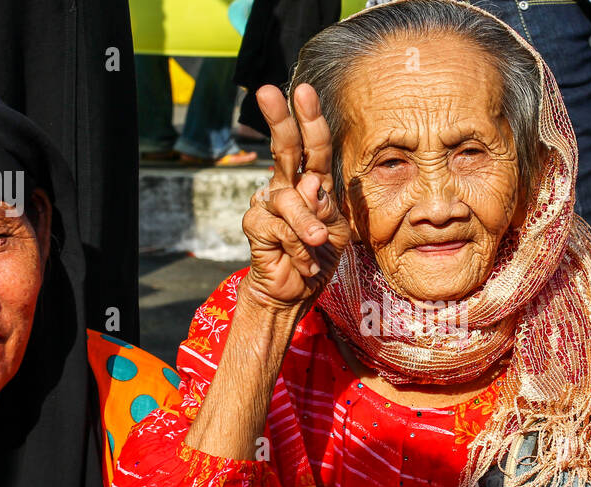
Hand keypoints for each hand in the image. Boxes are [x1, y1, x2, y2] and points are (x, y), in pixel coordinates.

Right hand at [240, 84, 352, 311]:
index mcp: (311, 182)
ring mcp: (268, 203)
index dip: (310, 120)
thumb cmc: (317, 256)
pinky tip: (302, 262)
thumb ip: (325, 207)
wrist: (294, 292)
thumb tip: (308, 183)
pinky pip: (281, 228)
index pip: (313, 147)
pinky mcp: (255, 224)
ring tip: (317, 245)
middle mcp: (287, 185)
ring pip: (290, 200)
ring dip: (308, 226)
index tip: (304, 90)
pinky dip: (299, 248)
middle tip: (268, 92)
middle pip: (283, 147)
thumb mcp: (335, 231)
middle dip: (280, 119)